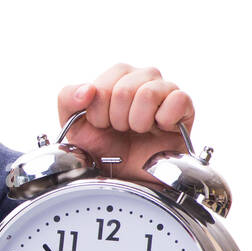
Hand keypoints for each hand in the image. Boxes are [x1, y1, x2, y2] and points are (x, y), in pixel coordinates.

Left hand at [57, 63, 195, 184]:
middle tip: (121, 129)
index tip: (101, 124)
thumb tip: (86, 90)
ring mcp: (165, 89)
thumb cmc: (105, 146)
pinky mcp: (184, 105)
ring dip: (137, 121)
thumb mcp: (74, 124)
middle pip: (123, 90)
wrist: (129, 173)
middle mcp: (141, 77)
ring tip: (138, 130)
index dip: (98, 112)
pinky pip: (177, 99)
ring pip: (148, 93)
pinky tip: (159, 128)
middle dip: (116, 119)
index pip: (102, 85)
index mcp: (116, 77)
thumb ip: (67, 99)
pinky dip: (164, 120)